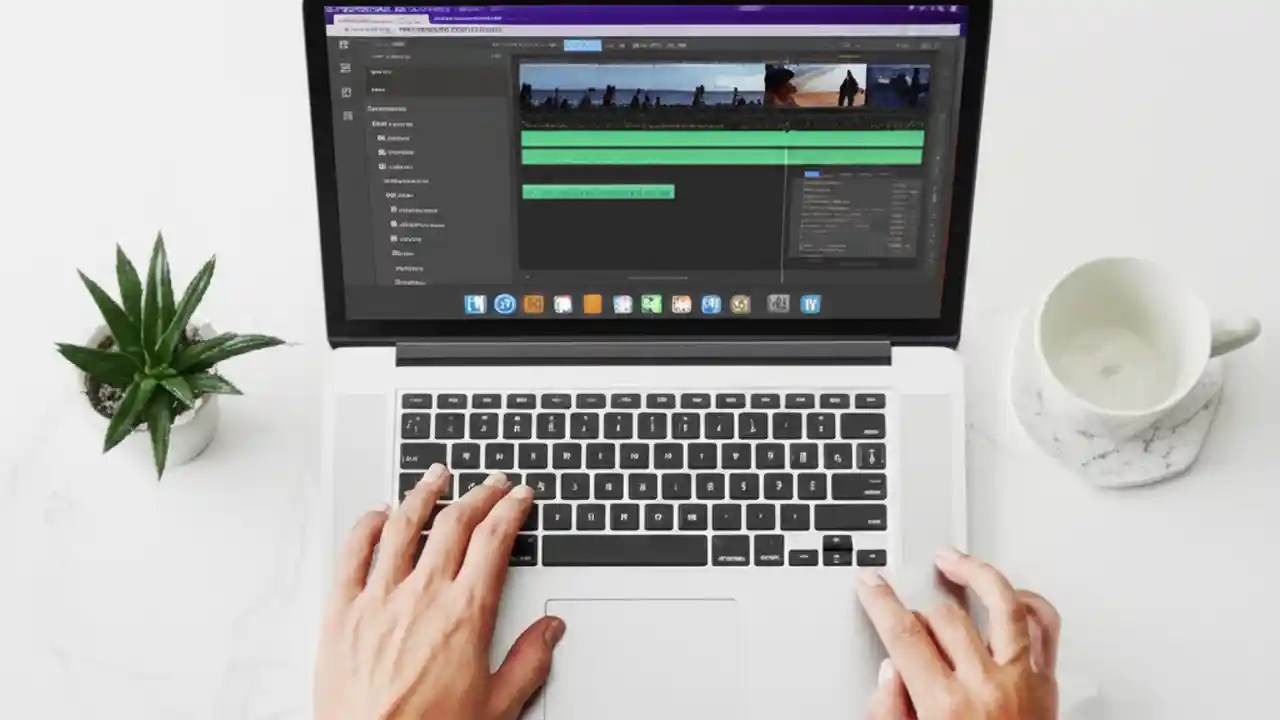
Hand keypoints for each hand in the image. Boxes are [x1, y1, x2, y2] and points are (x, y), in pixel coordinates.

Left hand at [315, 465, 564, 719]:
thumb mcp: (497, 706)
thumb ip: (528, 662)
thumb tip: (551, 629)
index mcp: (466, 614)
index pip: (495, 540)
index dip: (511, 509)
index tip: (519, 496)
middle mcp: (423, 595)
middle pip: (455, 522)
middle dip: (478, 493)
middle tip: (491, 482)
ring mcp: (378, 599)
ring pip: (403, 525)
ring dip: (424, 493)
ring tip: (437, 475)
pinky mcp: (341, 612)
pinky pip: (352, 554)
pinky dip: (366, 526)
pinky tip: (378, 515)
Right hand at [859, 548, 1060, 719]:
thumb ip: (891, 713)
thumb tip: (889, 672)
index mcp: (946, 705)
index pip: (904, 633)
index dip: (880, 601)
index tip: (870, 584)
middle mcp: (988, 685)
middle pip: (945, 618)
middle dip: (919, 609)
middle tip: (906, 613)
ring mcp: (1024, 680)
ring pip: (1002, 603)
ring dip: (976, 574)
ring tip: (954, 561)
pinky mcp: (1049, 683)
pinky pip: (1046, 626)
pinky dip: (1027, 601)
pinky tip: (1007, 592)